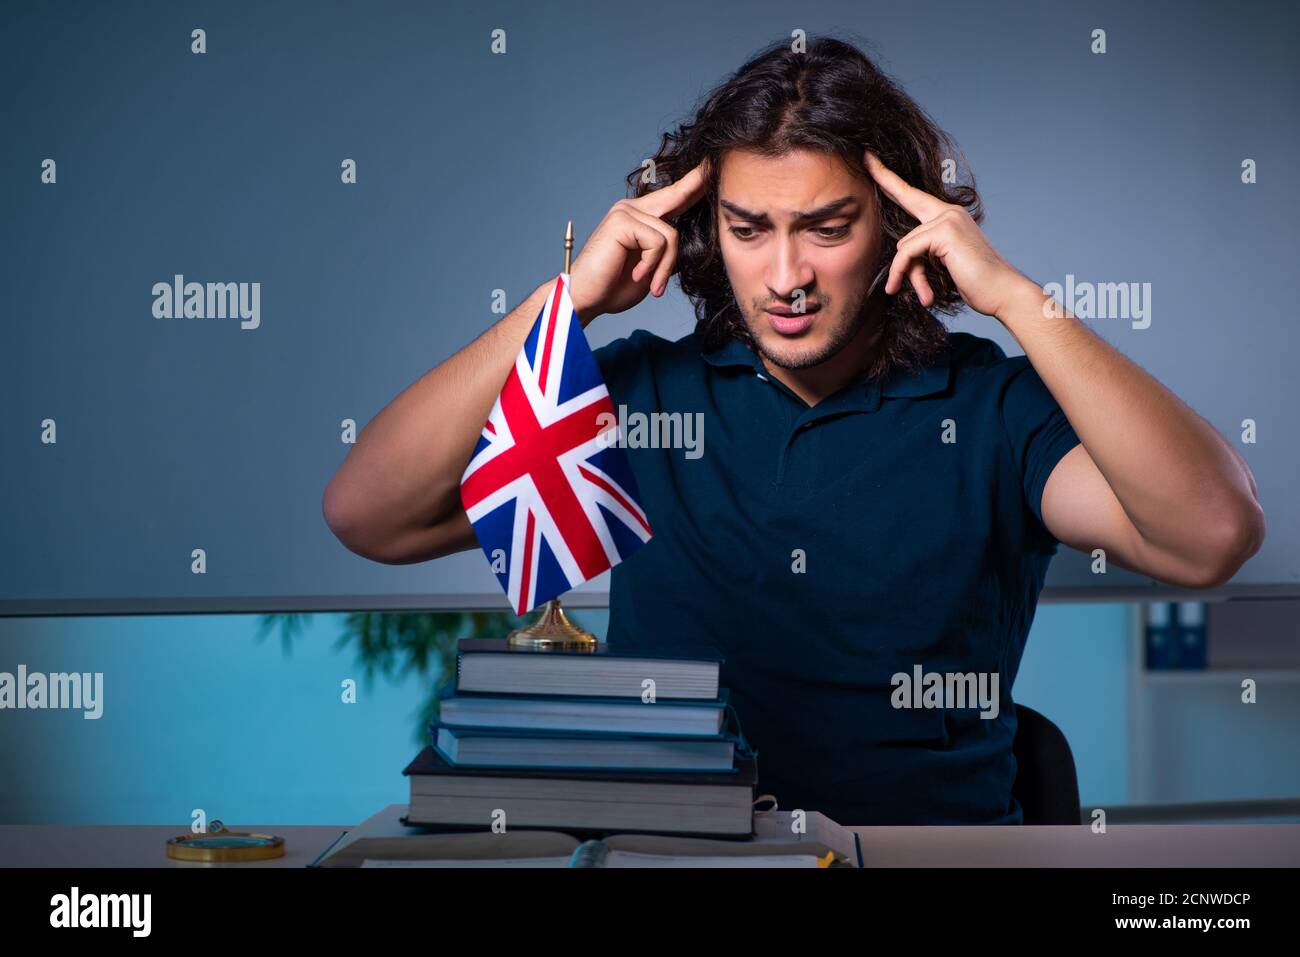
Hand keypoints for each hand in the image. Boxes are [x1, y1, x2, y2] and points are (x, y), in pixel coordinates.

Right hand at [569, 158, 709, 324]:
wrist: (587, 298)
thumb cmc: (614, 287)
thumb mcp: (651, 268)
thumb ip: (667, 251)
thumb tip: (691, 242)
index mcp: (639, 217)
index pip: (672, 197)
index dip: (693, 184)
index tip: (710, 169)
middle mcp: (631, 208)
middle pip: (676, 196)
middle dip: (696, 183)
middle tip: (712, 163)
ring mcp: (625, 212)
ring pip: (670, 235)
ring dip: (665, 266)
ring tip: (653, 285)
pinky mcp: (622, 221)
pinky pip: (657, 242)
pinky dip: (653, 264)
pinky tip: (638, 276)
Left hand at [865, 150, 1035, 319]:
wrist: (1002, 292)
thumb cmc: (976, 282)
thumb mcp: (941, 267)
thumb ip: (921, 255)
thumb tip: (900, 256)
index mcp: (949, 217)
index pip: (914, 196)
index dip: (892, 180)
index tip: (874, 160)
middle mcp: (949, 212)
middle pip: (906, 195)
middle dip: (883, 176)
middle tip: (865, 155)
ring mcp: (948, 219)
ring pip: (905, 245)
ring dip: (908, 274)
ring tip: (925, 294)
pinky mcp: (945, 232)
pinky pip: (908, 253)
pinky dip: (907, 273)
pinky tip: (924, 294)